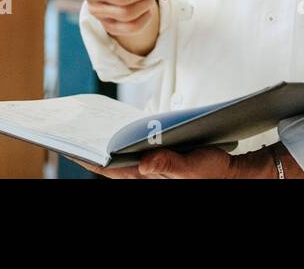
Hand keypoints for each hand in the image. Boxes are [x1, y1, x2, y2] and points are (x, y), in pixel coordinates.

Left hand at [75, 144, 303, 178]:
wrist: (236, 172)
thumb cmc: (217, 171)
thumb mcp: (197, 167)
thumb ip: (172, 166)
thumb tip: (143, 162)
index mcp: (152, 177)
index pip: (112, 169)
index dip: (89, 158)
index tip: (68, 146)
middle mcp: (147, 173)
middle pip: (110, 163)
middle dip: (89, 148)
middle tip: (67, 130)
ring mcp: (151, 168)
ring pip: (119, 157)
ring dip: (103, 144)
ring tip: (86, 126)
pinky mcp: (158, 161)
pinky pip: (132, 152)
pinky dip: (121, 141)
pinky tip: (114, 128)